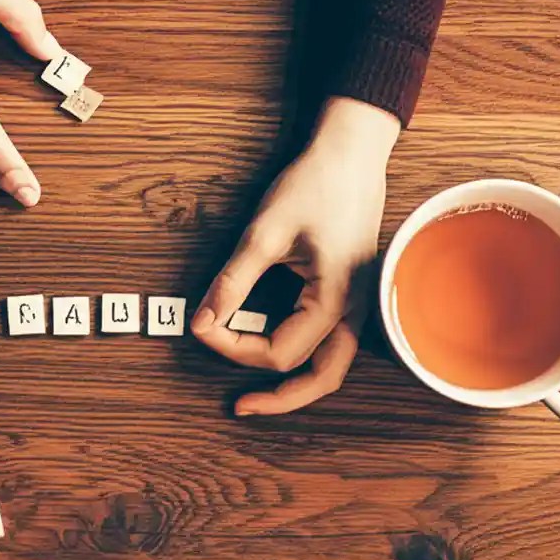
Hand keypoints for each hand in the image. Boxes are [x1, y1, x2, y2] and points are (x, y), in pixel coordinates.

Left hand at [192, 97, 400, 415]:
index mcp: (336, 299)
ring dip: (295, 384)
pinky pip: (331, 343)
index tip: (199, 325)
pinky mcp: (352, 294)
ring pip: (331, 367)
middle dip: (278, 397)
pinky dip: (303, 358)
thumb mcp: (264, 232)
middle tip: (238, 407)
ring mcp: (359, 305)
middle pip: (320, 379)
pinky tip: (271, 348)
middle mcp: (356, 311)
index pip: (277, 352)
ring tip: (257, 394)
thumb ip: (232, 281)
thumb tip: (201, 321)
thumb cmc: (315, 184)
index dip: (232, 347)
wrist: (352, 153)